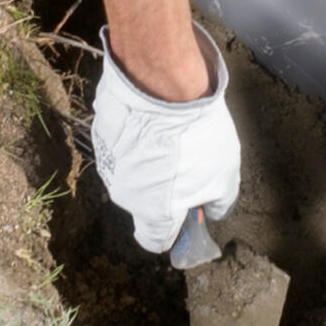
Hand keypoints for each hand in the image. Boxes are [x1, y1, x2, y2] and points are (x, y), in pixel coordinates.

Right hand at [92, 32, 239, 253]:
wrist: (162, 85)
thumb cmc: (196, 137)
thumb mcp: (225, 174)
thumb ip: (220, 201)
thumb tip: (214, 210)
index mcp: (153, 213)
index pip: (154, 240)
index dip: (171, 231)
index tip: (185, 214)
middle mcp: (125, 195)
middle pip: (144, 202)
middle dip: (163, 189)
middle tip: (186, 163)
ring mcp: (108, 163)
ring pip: (131, 171)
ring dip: (148, 160)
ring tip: (171, 135)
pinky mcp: (100, 134)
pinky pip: (121, 144)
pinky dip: (135, 137)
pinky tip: (153, 118)